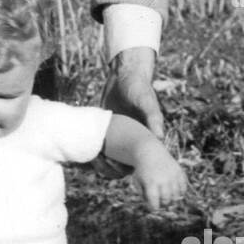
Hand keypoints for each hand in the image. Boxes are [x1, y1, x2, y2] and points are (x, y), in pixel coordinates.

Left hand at [94, 47, 161, 179]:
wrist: (123, 75)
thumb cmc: (138, 87)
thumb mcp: (146, 101)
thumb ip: (153, 117)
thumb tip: (160, 137)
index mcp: (146, 137)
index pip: (140, 161)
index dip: (129, 168)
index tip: (117, 167)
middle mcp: (133, 140)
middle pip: (123, 164)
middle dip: (111, 168)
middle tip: (99, 162)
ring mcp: (119, 137)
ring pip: (110, 158)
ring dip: (100, 163)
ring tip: (90, 158)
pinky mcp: (107, 131)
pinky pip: (100, 146)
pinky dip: (93, 151)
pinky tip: (83, 151)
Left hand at [130, 142, 187, 212]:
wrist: (149, 153)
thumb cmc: (143, 172)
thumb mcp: (138, 183)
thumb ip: (144, 197)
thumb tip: (156, 208)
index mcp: (151, 183)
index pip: (155, 203)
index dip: (154, 208)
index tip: (153, 207)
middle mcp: (163, 180)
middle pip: (167, 200)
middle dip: (164, 204)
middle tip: (161, 202)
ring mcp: (173, 176)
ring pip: (177, 196)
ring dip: (173, 199)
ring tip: (167, 196)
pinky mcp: (179, 172)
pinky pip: (183, 188)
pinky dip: (180, 192)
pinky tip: (174, 189)